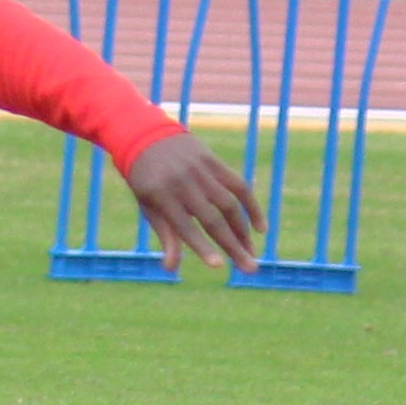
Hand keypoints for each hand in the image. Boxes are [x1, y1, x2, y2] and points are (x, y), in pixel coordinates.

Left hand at [123, 127, 261, 273]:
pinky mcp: (214, 162)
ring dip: (243, 231)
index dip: (202, 247)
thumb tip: (171, 269)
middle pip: (214, 219)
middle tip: (250, 269)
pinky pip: (238, 185)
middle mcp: (183, 183)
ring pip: (230, 204)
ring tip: (250, 253)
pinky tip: (260, 228)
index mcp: (161, 196)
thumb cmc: (145, 180)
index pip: (185, 227)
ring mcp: (200, 171)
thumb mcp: (147, 206)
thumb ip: (164, 235)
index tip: (218, 266)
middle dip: (233, 246)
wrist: (146, 135)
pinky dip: (252, 206)